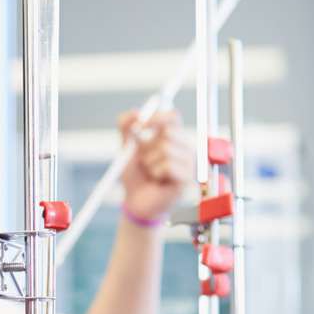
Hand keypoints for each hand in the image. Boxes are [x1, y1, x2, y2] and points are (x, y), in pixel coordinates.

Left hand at [118, 109, 190, 223]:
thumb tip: (134, 111)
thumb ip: (126, 127)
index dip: (157, 117)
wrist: (136, 202)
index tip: (141, 125)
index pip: (173, 117)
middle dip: (149, 146)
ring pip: (166, 149)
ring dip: (150, 162)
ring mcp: (188, 162)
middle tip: (144, 159)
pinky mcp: (187, 177)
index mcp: (171, 137)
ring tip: (150, 172)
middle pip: (170, 131)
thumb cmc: (135, 176)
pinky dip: (156, 172)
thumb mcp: (126, 149)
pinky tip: (157, 180)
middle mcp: (183, 147)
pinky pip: (168, 165)